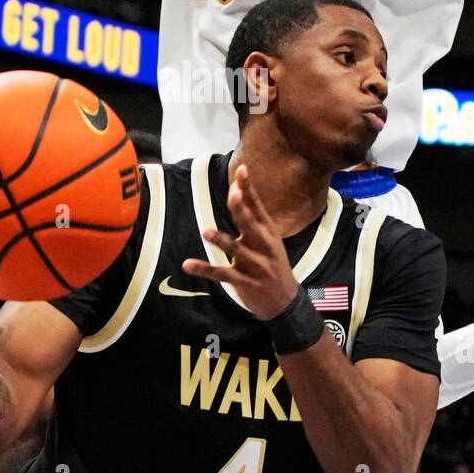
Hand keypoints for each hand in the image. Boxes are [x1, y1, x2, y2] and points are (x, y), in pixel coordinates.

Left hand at [182, 163, 298, 319]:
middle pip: (250, 224)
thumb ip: (254, 218)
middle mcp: (263, 246)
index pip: (258, 207)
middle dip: (241, 209)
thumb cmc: (273, 265)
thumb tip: (239, 190)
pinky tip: (187, 265)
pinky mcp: (245, 282)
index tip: (241, 170)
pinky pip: (222, 275)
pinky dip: (204, 269)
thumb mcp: (270, 241)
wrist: (286, 302)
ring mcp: (255, 265)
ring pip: (236, 250)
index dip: (249, 188)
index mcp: (268, 233)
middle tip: (233, 193)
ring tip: (206, 231)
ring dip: (221, 240)